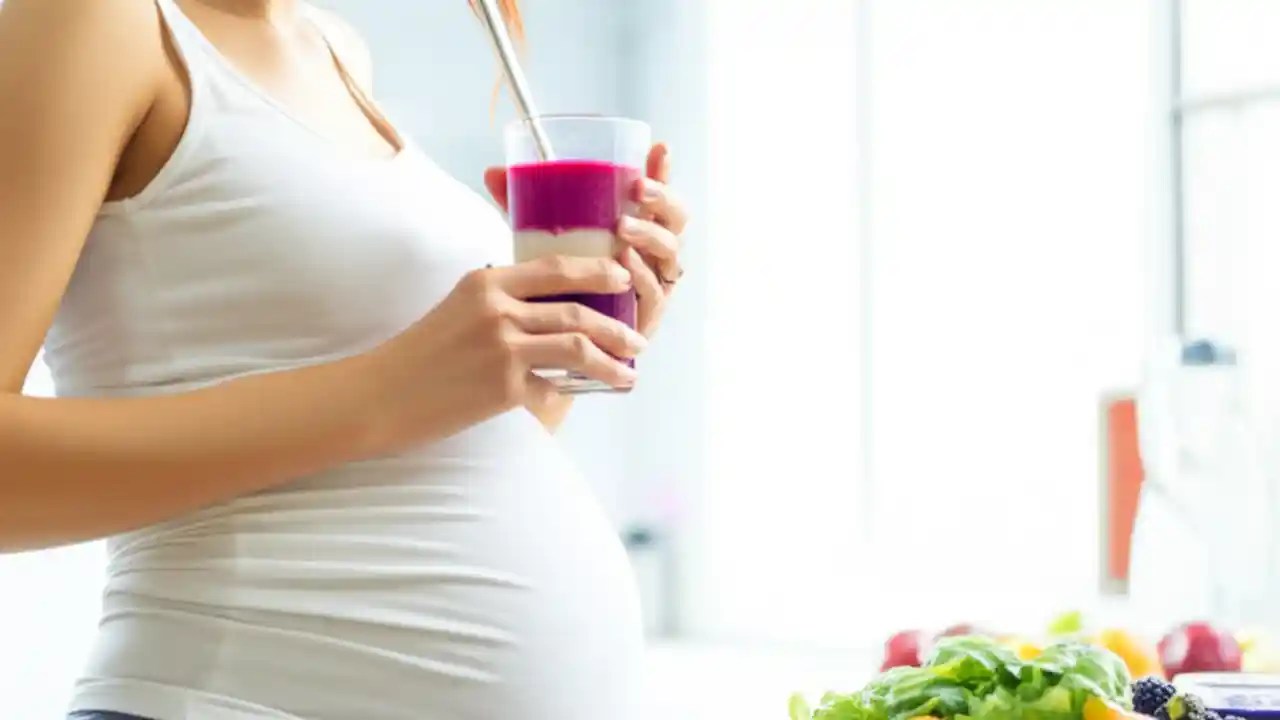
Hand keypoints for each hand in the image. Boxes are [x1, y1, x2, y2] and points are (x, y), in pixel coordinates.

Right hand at [371, 258, 647, 441]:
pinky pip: (554, 386)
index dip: (597, 270)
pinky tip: (590, 396)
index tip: (622, 276)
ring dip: (612, 360)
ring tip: (629, 371)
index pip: (555, 266)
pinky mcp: (502, 386)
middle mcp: (496, 308)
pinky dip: (575, 392)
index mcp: (486, 281)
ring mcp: (501, 347)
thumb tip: (548, 303)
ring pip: (576, 347)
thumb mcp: (458, 307)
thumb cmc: (419, 354)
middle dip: (616, 323)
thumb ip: (501, 299)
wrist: (380, 395)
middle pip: (575, 309)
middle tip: (637, 335)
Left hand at [484, 142, 689, 337]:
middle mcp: (651, 254)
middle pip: (676, 220)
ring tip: (622, 228)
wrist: (557, 341)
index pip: (658, 194)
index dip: (665, 171)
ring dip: (649, 236)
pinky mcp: (646, 316)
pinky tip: (625, 265)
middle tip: (638, 188)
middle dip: (663, 200)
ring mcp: (653, 284)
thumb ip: (526, 207)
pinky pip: (654, 294)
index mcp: (637, 228)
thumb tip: (492, 172)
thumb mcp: (545, 238)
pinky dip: (641, 276)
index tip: (658, 149)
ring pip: (669, 254)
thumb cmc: (557, 284)